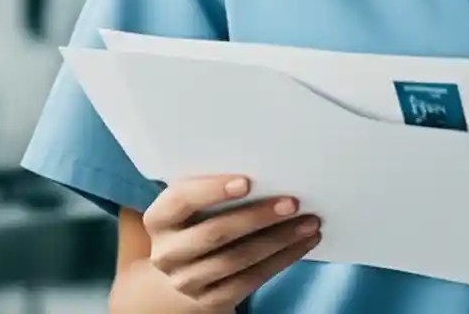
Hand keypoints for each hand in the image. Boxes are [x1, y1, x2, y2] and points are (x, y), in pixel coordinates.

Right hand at [142, 175, 322, 312]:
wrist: (187, 270)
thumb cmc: (198, 221)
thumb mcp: (194, 204)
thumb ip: (214, 188)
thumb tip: (266, 168)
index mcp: (159, 219)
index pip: (180, 200)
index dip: (211, 190)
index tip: (247, 181)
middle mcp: (167, 254)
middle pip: (214, 233)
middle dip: (257, 217)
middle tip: (292, 202)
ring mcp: (187, 281)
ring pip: (237, 260)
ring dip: (279, 240)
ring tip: (309, 222)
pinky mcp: (211, 300)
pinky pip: (251, 280)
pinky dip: (282, 260)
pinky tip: (303, 243)